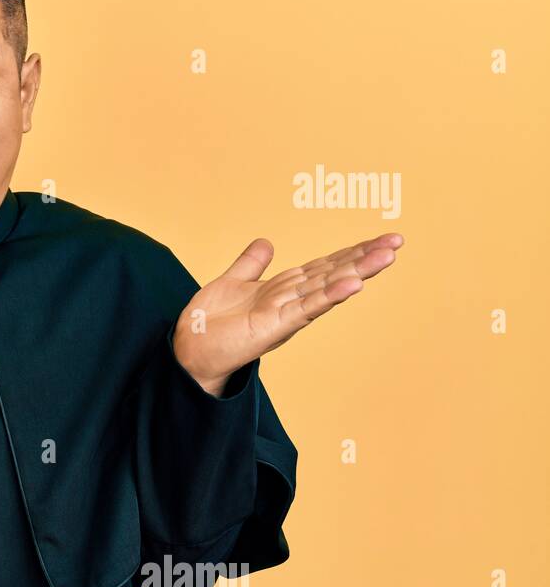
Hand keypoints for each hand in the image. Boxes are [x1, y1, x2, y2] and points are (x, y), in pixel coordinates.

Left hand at [172, 232, 403, 395]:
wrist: (190, 349)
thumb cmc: (210, 321)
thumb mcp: (231, 282)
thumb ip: (251, 264)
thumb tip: (267, 242)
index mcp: (283, 288)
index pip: (324, 266)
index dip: (352, 252)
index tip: (382, 238)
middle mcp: (291, 300)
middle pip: (333, 274)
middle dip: (364, 258)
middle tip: (397, 241)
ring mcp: (286, 314)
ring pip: (327, 288)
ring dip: (357, 272)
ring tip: (386, 256)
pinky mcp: (275, 327)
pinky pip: (307, 309)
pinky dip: (329, 296)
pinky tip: (353, 285)